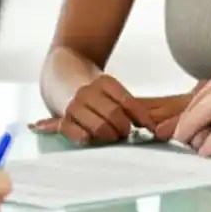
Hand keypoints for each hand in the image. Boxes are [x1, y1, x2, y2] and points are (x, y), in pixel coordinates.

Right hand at [27, 75, 155, 144]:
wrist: (59, 73)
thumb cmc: (90, 87)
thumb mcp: (109, 87)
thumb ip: (125, 104)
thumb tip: (149, 123)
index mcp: (105, 83)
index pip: (128, 103)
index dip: (142, 118)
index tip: (150, 128)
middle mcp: (90, 92)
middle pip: (115, 115)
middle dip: (124, 128)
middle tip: (125, 133)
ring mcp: (75, 105)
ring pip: (98, 126)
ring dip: (109, 135)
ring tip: (112, 136)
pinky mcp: (62, 118)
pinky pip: (73, 131)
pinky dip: (83, 137)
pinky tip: (89, 139)